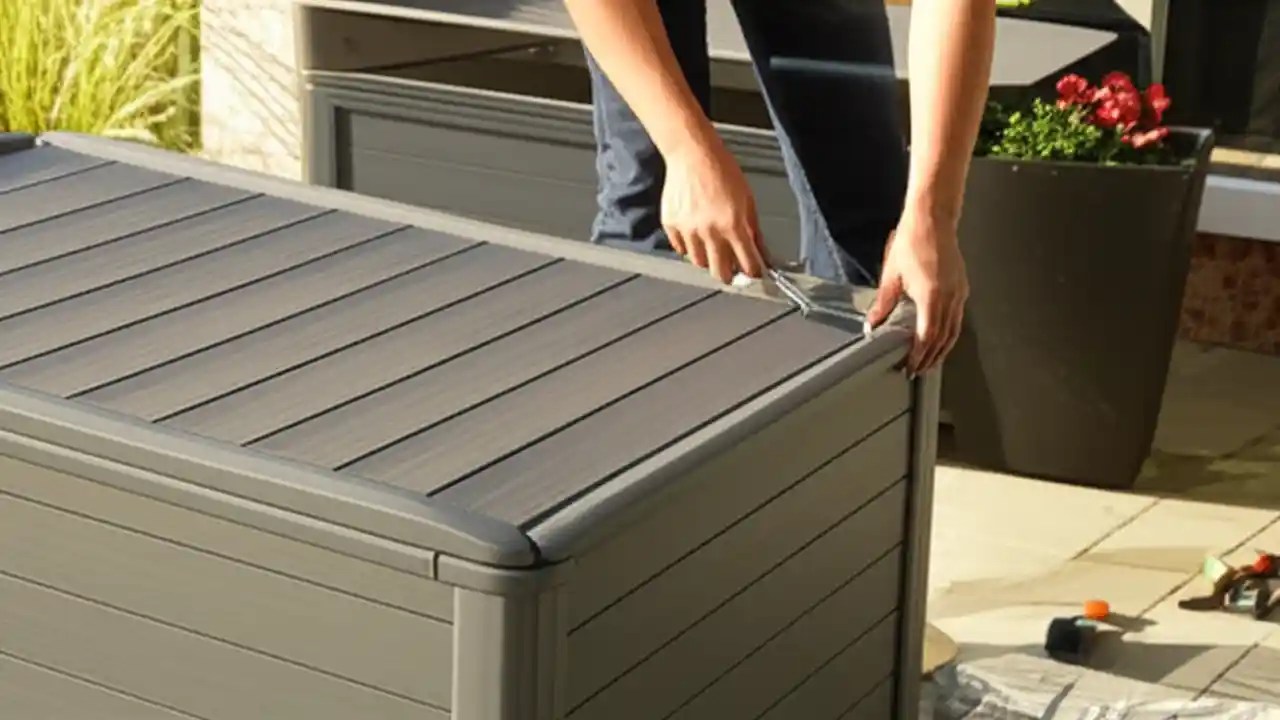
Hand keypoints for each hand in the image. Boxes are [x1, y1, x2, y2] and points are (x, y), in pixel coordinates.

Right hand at [661, 137, 767, 282]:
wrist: (692, 153)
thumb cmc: (721, 170)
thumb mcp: (747, 199)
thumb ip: (754, 229)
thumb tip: (762, 250)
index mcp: (732, 225)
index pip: (747, 264)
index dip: (753, 272)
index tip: (754, 272)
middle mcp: (710, 231)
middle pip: (720, 272)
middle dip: (729, 274)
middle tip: (732, 269)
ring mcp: (688, 230)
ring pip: (698, 262)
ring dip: (707, 259)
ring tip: (712, 246)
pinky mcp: (671, 225)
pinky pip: (681, 248)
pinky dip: (689, 246)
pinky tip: (696, 234)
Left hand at [865, 212, 969, 375]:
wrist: (932, 219)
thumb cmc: (913, 241)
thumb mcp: (891, 276)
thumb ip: (883, 304)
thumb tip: (872, 324)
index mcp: (932, 296)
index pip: (927, 336)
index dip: (920, 355)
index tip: (911, 367)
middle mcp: (950, 297)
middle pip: (943, 338)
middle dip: (931, 358)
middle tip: (919, 370)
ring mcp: (959, 292)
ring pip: (954, 331)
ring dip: (942, 349)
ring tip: (930, 361)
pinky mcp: (961, 287)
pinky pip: (958, 318)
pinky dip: (949, 333)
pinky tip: (940, 337)